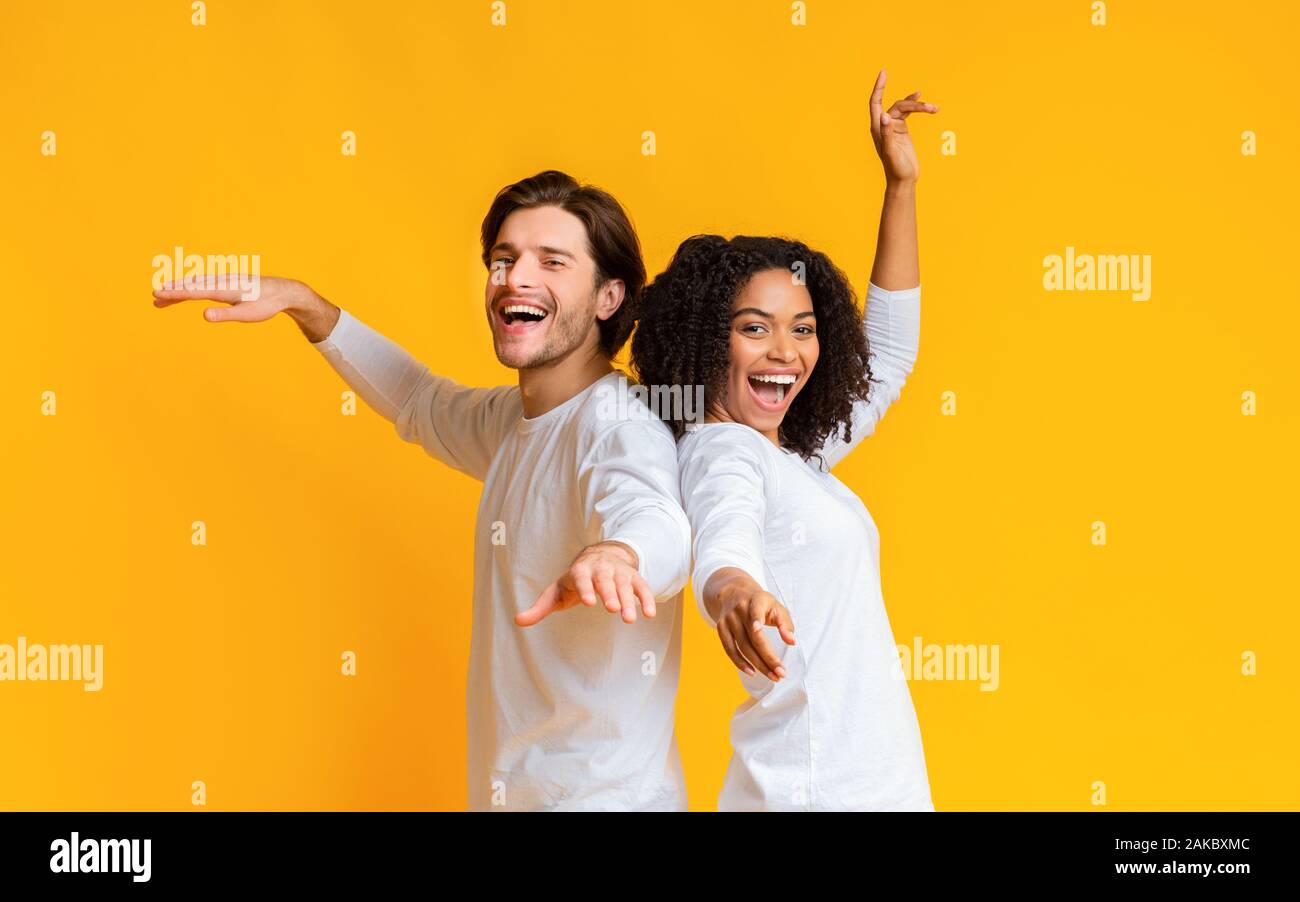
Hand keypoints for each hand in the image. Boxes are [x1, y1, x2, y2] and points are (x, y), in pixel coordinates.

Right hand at [152, 274, 338, 340]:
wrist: (283, 291)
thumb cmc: (266, 305)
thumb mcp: (247, 314)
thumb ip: (225, 315)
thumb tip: (204, 315)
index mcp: (224, 288)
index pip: (194, 291)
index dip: (175, 293)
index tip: (158, 293)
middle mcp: (222, 281)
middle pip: (191, 285)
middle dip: (172, 291)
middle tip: (153, 297)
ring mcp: (224, 280)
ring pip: (196, 283)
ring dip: (178, 289)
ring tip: (161, 298)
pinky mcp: (227, 282)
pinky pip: (204, 284)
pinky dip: (190, 287)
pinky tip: (183, 291)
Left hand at [515, 541, 656, 626]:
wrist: (600, 556)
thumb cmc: (574, 580)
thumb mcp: (556, 591)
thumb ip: (540, 607)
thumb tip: (517, 621)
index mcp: (580, 571)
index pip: (582, 578)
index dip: (586, 589)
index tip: (589, 602)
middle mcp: (601, 569)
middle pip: (605, 581)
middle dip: (610, 594)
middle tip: (613, 610)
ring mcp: (618, 572)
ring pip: (625, 585)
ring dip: (628, 601)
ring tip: (629, 620)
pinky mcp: (633, 577)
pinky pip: (642, 587)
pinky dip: (647, 599)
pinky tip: (650, 614)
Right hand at [714, 574, 795, 681]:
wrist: (735, 593)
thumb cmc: (762, 604)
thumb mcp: (776, 607)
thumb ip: (786, 624)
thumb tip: (792, 642)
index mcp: (756, 600)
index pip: (755, 610)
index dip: (756, 619)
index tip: (757, 628)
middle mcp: (740, 609)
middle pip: (753, 637)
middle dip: (768, 657)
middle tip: (781, 673)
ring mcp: (729, 619)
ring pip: (743, 646)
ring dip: (758, 664)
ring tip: (772, 676)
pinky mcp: (720, 627)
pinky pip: (729, 649)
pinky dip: (740, 662)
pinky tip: (752, 672)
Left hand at [869, 68, 939, 184]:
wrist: (903, 180)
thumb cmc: (896, 169)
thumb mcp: (891, 153)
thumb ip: (887, 135)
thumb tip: (884, 116)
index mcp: (878, 129)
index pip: (875, 102)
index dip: (879, 86)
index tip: (884, 72)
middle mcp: (884, 125)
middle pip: (897, 105)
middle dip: (913, 104)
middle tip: (930, 108)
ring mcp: (893, 126)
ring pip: (905, 108)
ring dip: (919, 106)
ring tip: (934, 109)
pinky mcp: (902, 129)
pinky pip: (908, 112)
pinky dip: (916, 107)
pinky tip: (924, 101)